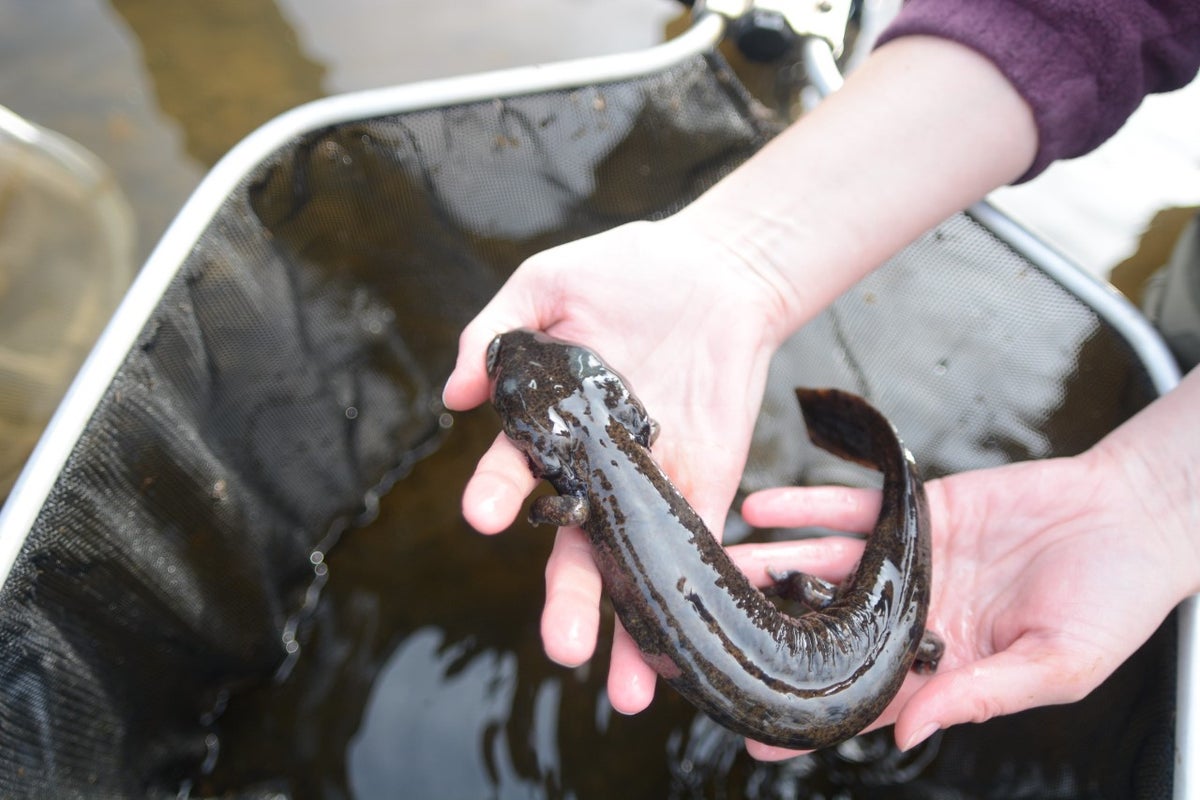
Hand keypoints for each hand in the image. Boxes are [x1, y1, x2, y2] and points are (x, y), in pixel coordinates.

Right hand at [442, 216, 793, 712]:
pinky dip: (687, 594)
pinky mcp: (703, 485)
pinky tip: (682, 649)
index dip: (496, 495)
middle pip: (573, 546)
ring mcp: (649, 483)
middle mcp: (593, 469)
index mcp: (548, 427)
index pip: (514, 473)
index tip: (483, 516)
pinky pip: (694, 546)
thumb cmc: (627, 269)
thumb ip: (497, 330)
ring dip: (629, 626)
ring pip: (630, 564)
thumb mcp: (550, 281)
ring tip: (625, 688)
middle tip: (561, 648)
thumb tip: (454, 393)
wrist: (719, 269)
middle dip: (567, 600)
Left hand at [734, 419, 1199, 758]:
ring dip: (773, 563)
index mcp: (947, 662)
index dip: (813, 718)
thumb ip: (977, 695)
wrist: (1136, 516)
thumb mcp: (1053, 665)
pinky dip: (808, 505)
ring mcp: (913, 560)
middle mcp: (917, 613)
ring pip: (828, 564)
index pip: (866, 697)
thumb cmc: (1113, 602)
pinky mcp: (918, 509)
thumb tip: (904, 735)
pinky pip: (854, 507)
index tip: (755, 739)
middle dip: (771, 632)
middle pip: (830, 627)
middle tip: (708, 638)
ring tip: (717, 565)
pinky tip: (763, 507)